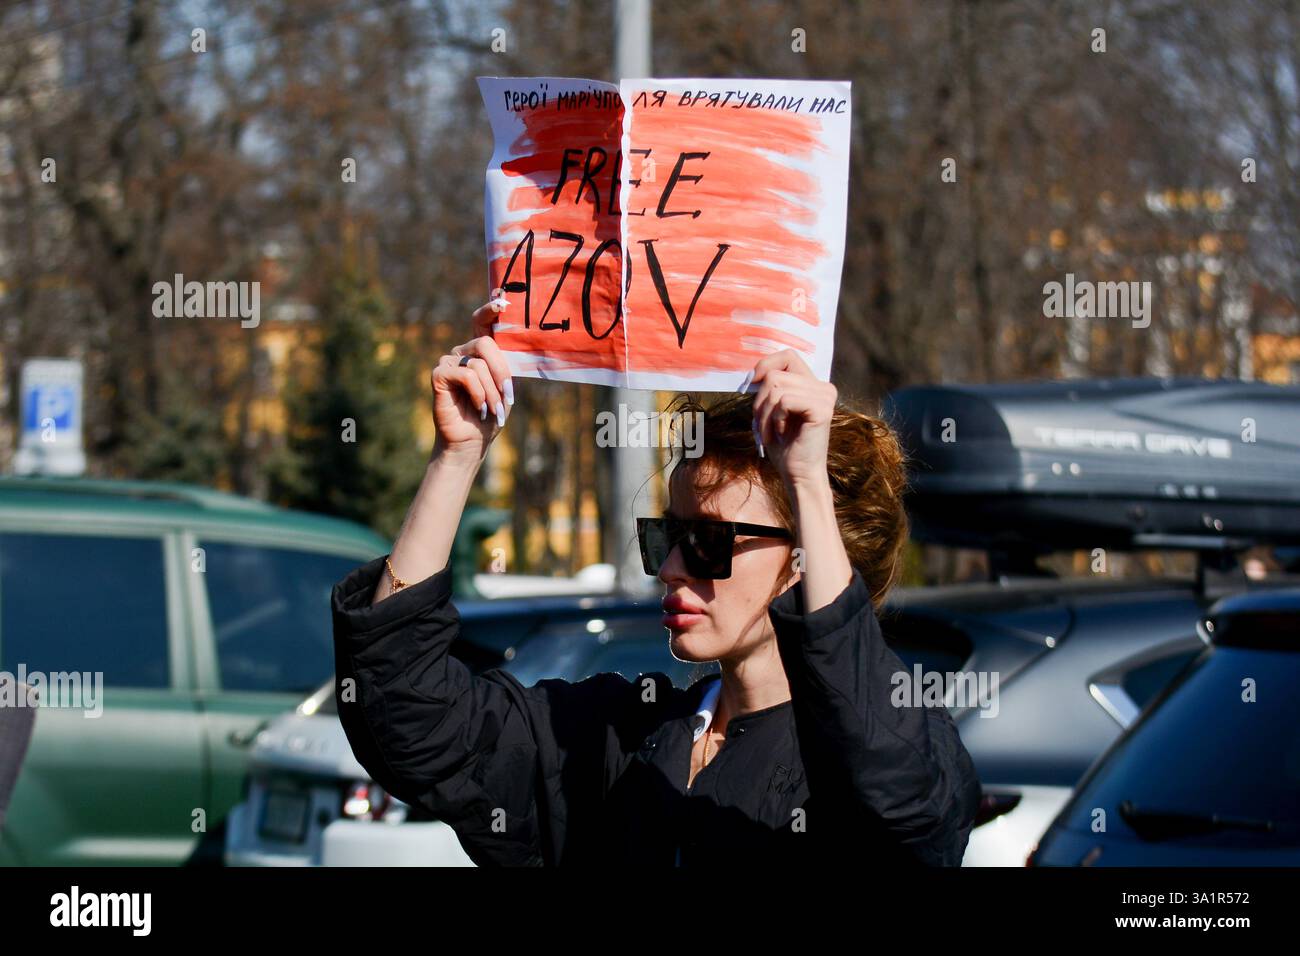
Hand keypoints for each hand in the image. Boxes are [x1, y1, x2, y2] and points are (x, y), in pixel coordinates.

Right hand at [430, 293, 513, 466]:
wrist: (471, 441)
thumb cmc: (490, 415)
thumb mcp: (505, 388)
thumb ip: (507, 365)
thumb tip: (519, 344)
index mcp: (479, 352)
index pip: (482, 322)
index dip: (491, 310)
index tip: (503, 301)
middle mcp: (462, 352)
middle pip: (486, 343)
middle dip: (501, 372)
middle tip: (506, 398)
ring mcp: (449, 362)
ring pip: (479, 365)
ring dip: (492, 392)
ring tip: (492, 411)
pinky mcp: (438, 374)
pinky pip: (466, 374)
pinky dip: (478, 393)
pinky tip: (478, 408)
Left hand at [751, 349, 836, 488]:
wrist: (798, 474)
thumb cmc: (784, 445)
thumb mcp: (771, 411)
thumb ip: (769, 389)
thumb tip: (752, 374)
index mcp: (813, 384)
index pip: (788, 356)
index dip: (766, 364)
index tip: (752, 383)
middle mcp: (823, 387)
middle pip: (774, 375)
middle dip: (759, 403)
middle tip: (763, 426)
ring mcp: (825, 397)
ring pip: (775, 389)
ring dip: (764, 415)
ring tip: (772, 433)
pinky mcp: (822, 409)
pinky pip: (784, 401)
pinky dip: (774, 419)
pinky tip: (782, 434)